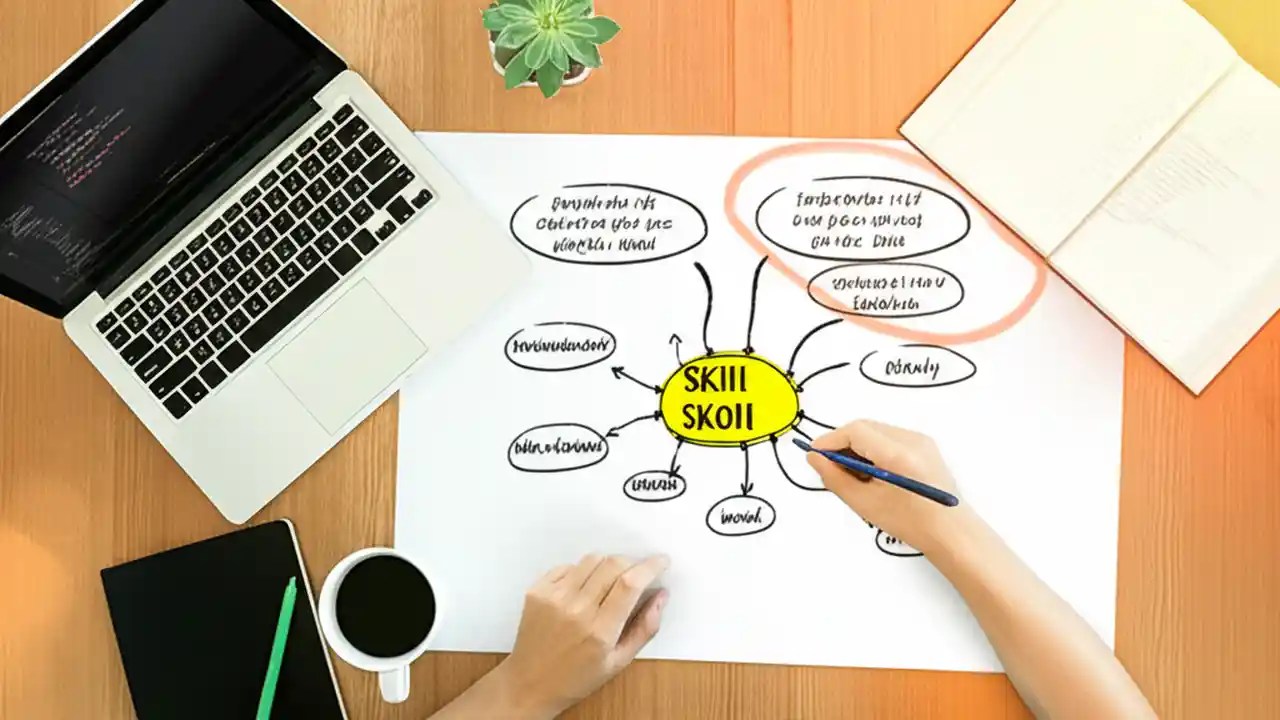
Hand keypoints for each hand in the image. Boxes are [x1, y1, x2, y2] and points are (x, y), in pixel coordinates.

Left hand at [498, 554, 668, 717]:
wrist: (529, 683)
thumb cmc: (576, 677)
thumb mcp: (618, 662)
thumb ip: (645, 628)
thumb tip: (662, 595)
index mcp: (600, 631)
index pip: (630, 584)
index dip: (650, 566)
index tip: (661, 561)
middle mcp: (576, 610)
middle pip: (613, 565)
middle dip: (632, 563)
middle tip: (637, 573)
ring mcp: (554, 598)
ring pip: (591, 560)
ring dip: (608, 565)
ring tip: (609, 584)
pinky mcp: (537, 591)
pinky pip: (568, 566)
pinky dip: (582, 571)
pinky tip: (583, 590)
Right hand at [807, 419, 966, 554]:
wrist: (951, 533)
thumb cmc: (910, 523)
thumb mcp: (864, 503)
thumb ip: (835, 478)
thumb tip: (815, 458)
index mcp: (898, 454)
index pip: (855, 431)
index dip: (830, 440)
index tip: (814, 455)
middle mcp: (912, 440)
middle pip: (865, 428)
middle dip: (843, 443)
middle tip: (829, 467)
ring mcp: (921, 441)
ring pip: (876, 432)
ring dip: (858, 447)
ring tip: (852, 475)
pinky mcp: (925, 446)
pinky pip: (890, 438)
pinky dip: (874, 450)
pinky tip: (871, 474)